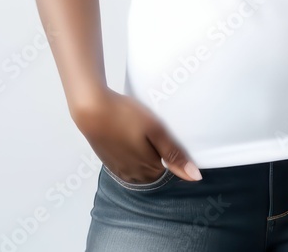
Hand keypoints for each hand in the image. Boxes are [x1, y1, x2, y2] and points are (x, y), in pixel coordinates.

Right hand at [70, 89, 202, 183]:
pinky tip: (128, 138)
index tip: (165, 135)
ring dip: (144, 156)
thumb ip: (174, 154)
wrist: (91, 109)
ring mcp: (119, 170)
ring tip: (141, 134)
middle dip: (157, 155)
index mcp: (148, 170)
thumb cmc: (126, 116)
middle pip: (154, 171)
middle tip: (153, 132)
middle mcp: (133, 175)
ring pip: (140, 169)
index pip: (169, 169)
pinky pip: (127, 165)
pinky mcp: (108, 162)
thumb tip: (196, 178)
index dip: (170, 151)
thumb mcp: (156, 131)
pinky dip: (131, 155)